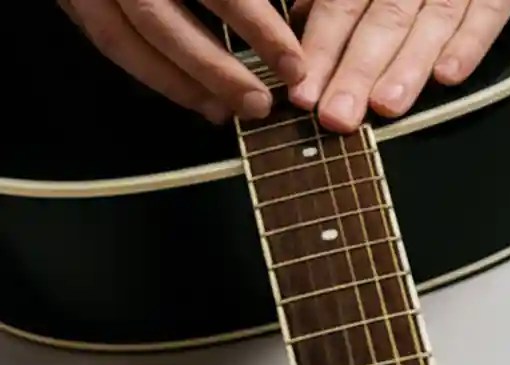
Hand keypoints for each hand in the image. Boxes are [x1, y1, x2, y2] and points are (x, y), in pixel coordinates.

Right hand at [58, 0, 307, 123]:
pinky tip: (194, 96)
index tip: (295, 63)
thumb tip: (304, 5)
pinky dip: (152, 73)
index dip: (259, 27)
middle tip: (262, 103)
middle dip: (216, 68)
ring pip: (127, 37)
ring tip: (227, 111)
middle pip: (164, 20)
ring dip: (181, 82)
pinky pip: (108, 39)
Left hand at [286, 0, 509, 132]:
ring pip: (433, 21)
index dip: (322, 48)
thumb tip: (302, 22)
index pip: (341, 4)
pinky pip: (489, 13)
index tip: (305, 92)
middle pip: (384, 19)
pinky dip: (469, 44)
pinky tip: (448, 76)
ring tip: (387, 104)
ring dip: (408, 65)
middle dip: (358, 69)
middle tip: (339, 114)